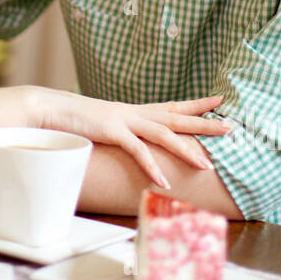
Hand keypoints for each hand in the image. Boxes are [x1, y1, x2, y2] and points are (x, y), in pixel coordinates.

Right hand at [31, 88, 230, 188]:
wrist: (49, 107)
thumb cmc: (75, 118)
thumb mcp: (104, 123)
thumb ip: (121, 129)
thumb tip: (132, 139)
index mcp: (134, 110)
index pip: (172, 105)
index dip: (197, 103)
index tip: (220, 99)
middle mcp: (134, 112)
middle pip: (177, 117)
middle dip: (204, 123)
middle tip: (231, 127)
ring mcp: (124, 120)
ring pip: (163, 133)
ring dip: (186, 149)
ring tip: (206, 164)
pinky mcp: (111, 131)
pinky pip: (137, 150)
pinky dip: (151, 166)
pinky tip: (163, 181)